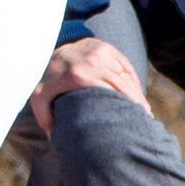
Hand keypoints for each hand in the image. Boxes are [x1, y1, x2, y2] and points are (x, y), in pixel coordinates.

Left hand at [28, 37, 152, 135]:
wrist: (44, 50)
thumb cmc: (43, 81)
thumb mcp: (39, 98)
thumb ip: (45, 118)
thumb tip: (55, 138)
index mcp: (78, 75)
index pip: (110, 91)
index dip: (125, 106)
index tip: (135, 120)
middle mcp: (91, 61)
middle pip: (122, 84)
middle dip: (136, 101)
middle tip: (145, 118)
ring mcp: (99, 51)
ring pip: (125, 74)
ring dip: (136, 91)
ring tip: (143, 109)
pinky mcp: (104, 47)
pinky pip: (124, 65)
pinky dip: (132, 79)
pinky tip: (137, 93)